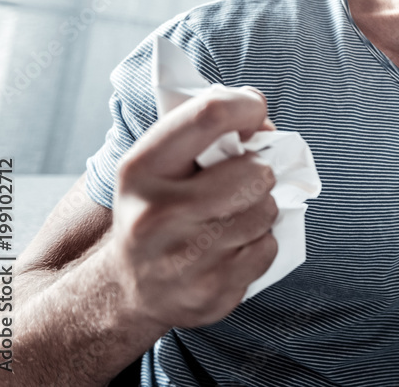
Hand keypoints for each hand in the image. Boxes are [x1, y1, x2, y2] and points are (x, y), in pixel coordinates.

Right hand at [108, 85, 279, 330]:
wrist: (130, 290)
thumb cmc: (156, 211)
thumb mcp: (158, 165)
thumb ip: (204, 134)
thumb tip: (265, 124)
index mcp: (140, 171)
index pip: (207, 116)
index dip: (244, 106)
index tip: (255, 108)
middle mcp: (157, 215)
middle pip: (254, 172)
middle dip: (259, 171)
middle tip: (241, 180)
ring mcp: (185, 259)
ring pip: (266, 210)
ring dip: (261, 208)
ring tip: (232, 215)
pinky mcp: (212, 292)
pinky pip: (268, 247)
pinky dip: (261, 242)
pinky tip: (232, 246)